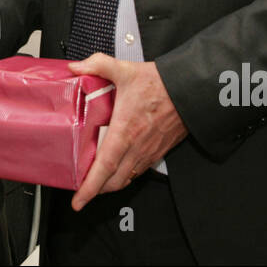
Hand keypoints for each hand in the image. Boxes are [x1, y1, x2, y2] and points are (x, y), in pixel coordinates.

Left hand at [67, 55, 187, 211]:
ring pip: (126, 178)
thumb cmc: (160, 83)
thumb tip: (76, 66)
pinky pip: (138, 171)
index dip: (89, 188)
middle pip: (113, 181)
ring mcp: (149, 152)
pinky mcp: (158, 151)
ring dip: (110, 185)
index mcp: (125, 130)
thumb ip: (97, 65)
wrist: (189, 89)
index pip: (104, 167)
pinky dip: (125, 176)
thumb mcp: (125, 69)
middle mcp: (137, 146)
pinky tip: (118, 169)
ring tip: (95, 182)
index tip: (78, 200)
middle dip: (95, 191)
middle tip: (80, 191)